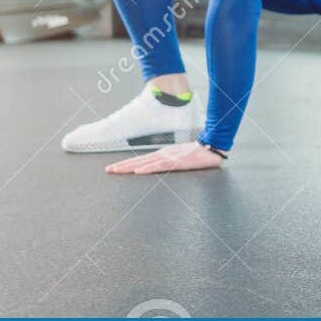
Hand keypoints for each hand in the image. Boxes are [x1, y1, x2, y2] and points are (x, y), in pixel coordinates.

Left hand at [105, 142, 222, 174]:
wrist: (212, 148)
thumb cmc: (199, 154)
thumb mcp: (181, 158)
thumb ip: (171, 161)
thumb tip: (161, 166)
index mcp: (164, 154)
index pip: (142, 159)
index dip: (127, 163)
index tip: (115, 168)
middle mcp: (163, 154)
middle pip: (139, 160)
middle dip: (123, 166)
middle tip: (108, 170)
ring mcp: (169, 157)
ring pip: (145, 163)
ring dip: (130, 167)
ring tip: (117, 170)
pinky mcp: (176, 162)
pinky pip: (159, 166)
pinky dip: (148, 168)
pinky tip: (139, 171)